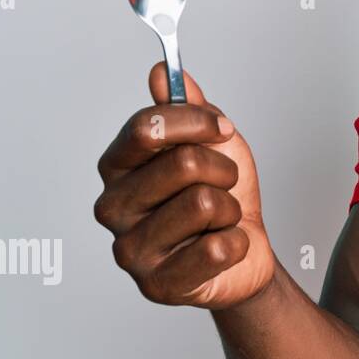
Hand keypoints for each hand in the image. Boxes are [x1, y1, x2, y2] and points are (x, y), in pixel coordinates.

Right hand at [95, 62, 275, 309]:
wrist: (246, 251)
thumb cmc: (222, 193)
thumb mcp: (214, 141)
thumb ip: (188, 107)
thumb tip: (160, 72)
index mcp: (118, 166)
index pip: (148, 127)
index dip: (197, 122)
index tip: (221, 128)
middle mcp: (113, 207)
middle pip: (184, 163)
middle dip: (223, 169)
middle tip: (223, 185)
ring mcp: (130, 250)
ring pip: (204, 203)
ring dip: (229, 208)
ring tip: (219, 220)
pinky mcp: (156, 286)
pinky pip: (217, 247)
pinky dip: (236, 242)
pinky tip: (220, 248)